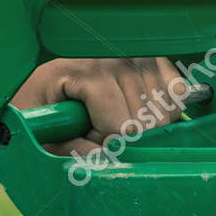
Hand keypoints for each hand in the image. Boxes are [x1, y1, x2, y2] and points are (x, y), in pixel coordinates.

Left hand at [10, 56, 194, 157]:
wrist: (46, 79)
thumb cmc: (39, 106)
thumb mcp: (39, 132)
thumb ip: (68, 151)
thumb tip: (106, 161)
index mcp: (85, 70)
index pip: (122, 125)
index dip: (108, 145)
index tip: (88, 140)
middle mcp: (117, 56)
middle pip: (147, 121)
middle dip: (126, 139)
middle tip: (100, 132)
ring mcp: (139, 54)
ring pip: (166, 111)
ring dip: (146, 127)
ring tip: (116, 119)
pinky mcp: (156, 57)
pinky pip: (177, 94)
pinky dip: (163, 111)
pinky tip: (139, 111)